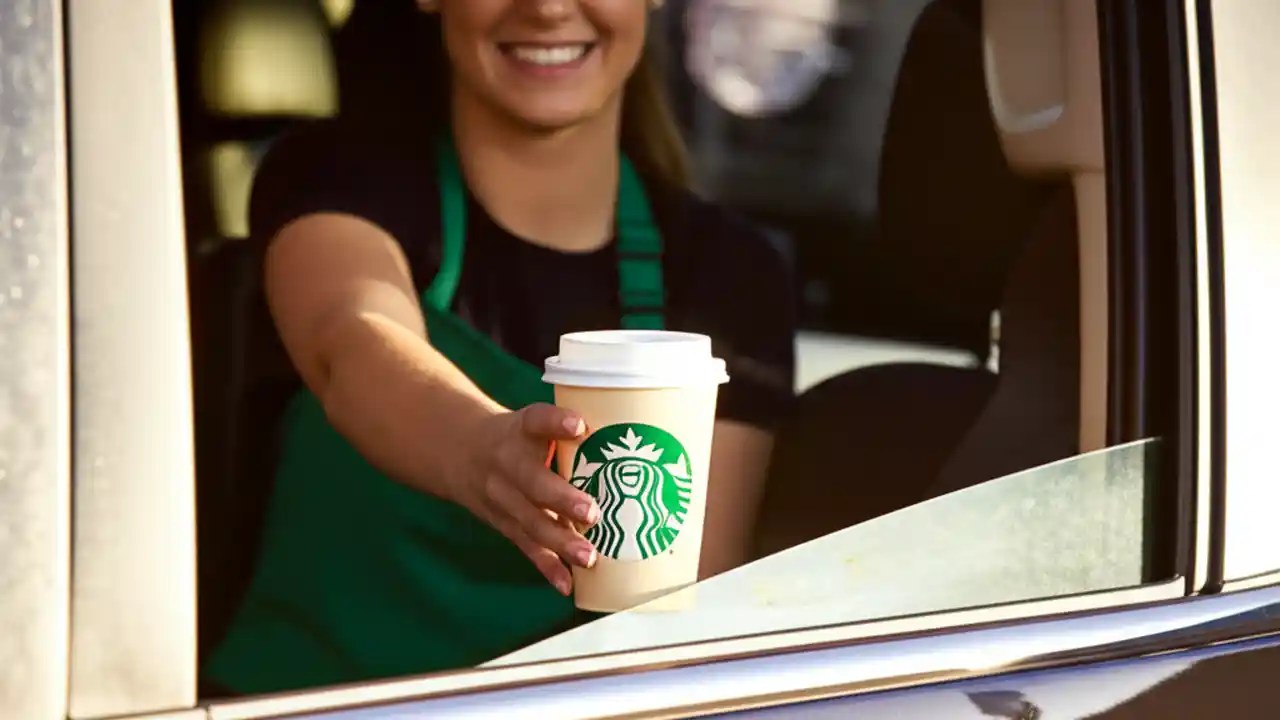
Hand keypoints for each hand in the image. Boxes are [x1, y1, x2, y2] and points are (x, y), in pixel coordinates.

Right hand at [449, 403, 600, 595]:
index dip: (556, 422)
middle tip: (592, 512)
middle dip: (561, 499)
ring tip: (589, 557)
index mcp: (521, 429)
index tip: (579, 425)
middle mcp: (508, 462)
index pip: (537, 420)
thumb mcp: (535, 422)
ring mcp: (503, 496)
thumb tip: (639, 444)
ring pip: (531, 521)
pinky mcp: (505, 523)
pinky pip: (527, 547)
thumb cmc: (519, 437)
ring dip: (560, 541)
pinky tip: (568, 584)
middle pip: (532, 482)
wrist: (460, 451)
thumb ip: (571, 432)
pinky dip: (548, 567)